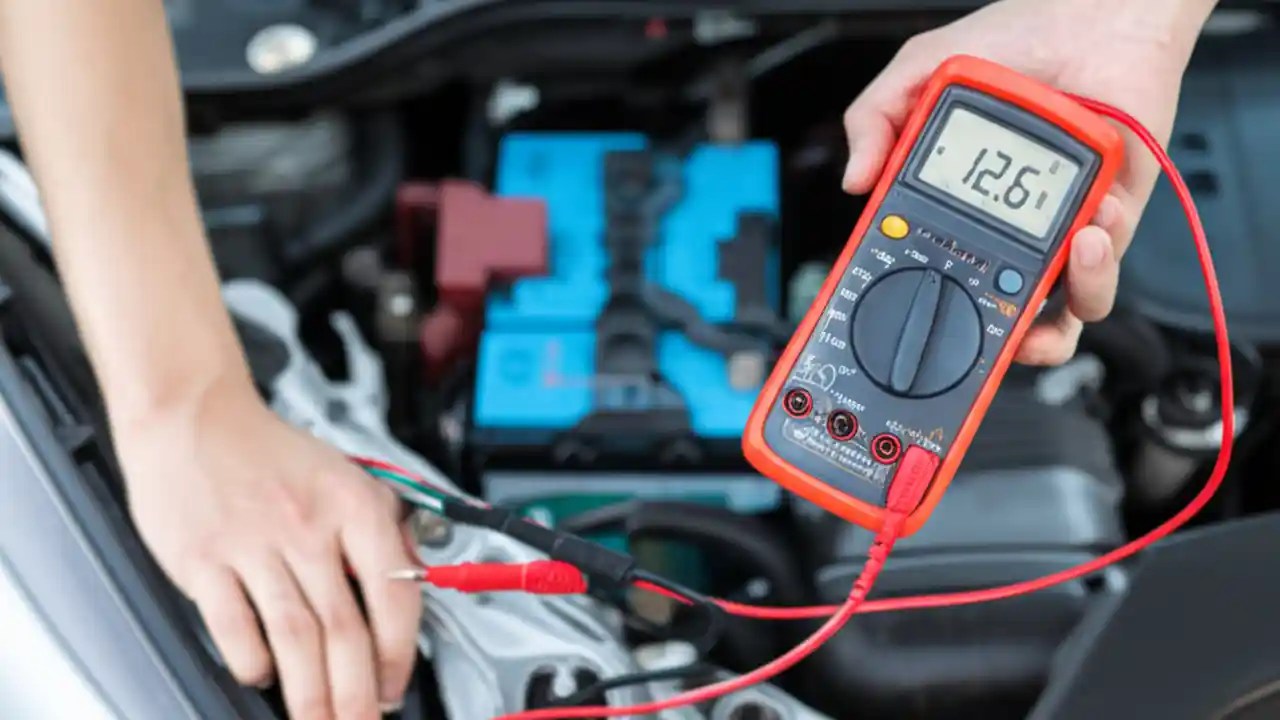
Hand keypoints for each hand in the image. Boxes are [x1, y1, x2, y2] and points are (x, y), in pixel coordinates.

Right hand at [118, 376, 420, 718]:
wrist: (194, 416)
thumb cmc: (269, 451)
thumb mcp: (345, 473)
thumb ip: (379, 526)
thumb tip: (412, 579)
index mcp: (353, 505)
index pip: (393, 593)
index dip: (398, 653)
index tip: (395, 685)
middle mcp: (308, 527)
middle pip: (344, 629)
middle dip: (357, 692)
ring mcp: (254, 544)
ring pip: (296, 636)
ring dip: (311, 692)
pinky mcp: (204, 559)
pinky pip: (233, 624)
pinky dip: (250, 659)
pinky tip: (261, 676)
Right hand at [841, 0, 1212, 364]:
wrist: (1095, 19)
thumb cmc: (1018, 41)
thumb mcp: (919, 72)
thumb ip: (874, 118)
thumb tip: (854, 179)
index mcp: (950, 204)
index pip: (919, 269)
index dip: (900, 303)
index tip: (884, 315)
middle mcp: (998, 231)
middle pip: (980, 318)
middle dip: (972, 347)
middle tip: (967, 336)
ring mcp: (1052, 237)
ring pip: (1046, 320)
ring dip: (1042, 321)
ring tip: (1049, 262)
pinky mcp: (1107, 230)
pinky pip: (1097, 282)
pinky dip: (1093, 270)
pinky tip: (1090, 225)